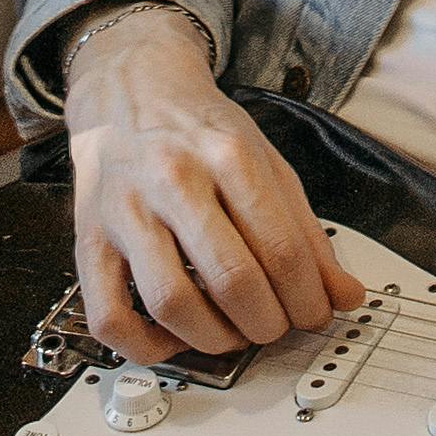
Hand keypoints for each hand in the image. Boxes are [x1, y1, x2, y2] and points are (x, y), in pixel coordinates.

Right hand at [65, 7, 362, 359]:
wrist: (130, 88)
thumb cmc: (199, 130)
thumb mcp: (266, 162)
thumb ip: (306, 232)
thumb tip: (344, 294)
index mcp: (228, 154)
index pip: (282, 248)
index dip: (308, 299)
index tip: (314, 314)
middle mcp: (173, 179)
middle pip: (232, 278)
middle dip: (268, 322)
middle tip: (276, 325)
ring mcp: (126, 211)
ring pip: (171, 302)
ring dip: (215, 339)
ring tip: (233, 333)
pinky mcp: (90, 240)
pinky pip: (108, 316)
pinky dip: (145, 346)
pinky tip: (175, 337)